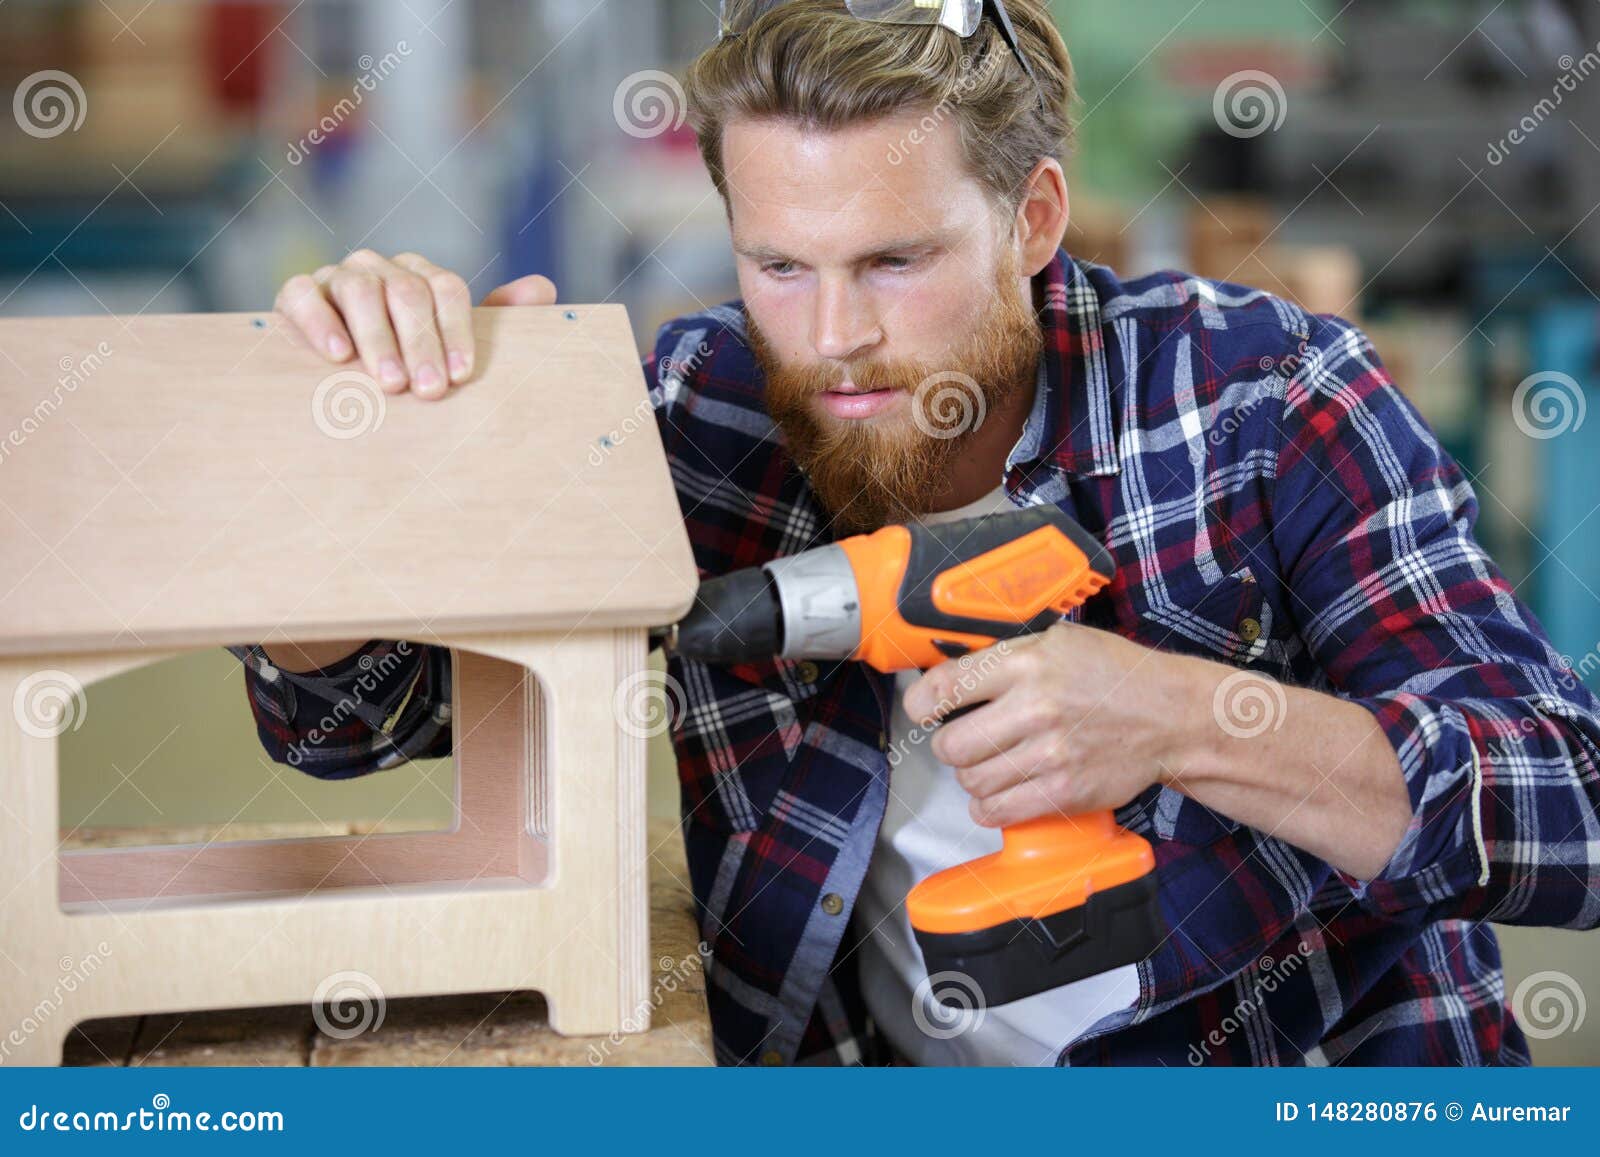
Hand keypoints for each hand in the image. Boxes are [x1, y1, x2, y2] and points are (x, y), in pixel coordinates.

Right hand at [273, 249, 557, 398]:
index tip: (462, 376)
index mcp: (422, 275)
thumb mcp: (448, 346)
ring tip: (391, 383)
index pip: (448, 289)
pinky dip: (320, 322)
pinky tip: (338, 356)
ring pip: (360, 292)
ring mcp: (338, 276)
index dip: (457, 331)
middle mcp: (382, 268)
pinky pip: (303, 294)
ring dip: (378, 340)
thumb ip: (494, 318)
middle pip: (408, 293)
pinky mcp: (296, 293)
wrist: (335, 374)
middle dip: (422, 344)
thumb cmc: (405, 361)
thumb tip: (543, 288)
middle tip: (430, 391)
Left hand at [900, 622, 1200, 826]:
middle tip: (961, 740)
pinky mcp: (1063, 793)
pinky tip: (997, 793)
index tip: (923, 709)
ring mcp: (1050, 754)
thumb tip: (951, 672)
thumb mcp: (1059, 641)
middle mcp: (1036, 708)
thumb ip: (1006, 655)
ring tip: (988, 764)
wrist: (1170, 717)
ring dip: (970, 776)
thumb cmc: (1112, 675)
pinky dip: (986, 807)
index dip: (920, 703)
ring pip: (971, 780)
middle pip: (950, 744)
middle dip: (947, 745)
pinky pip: (996, 812)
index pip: (945, 687)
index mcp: (1028, 664)